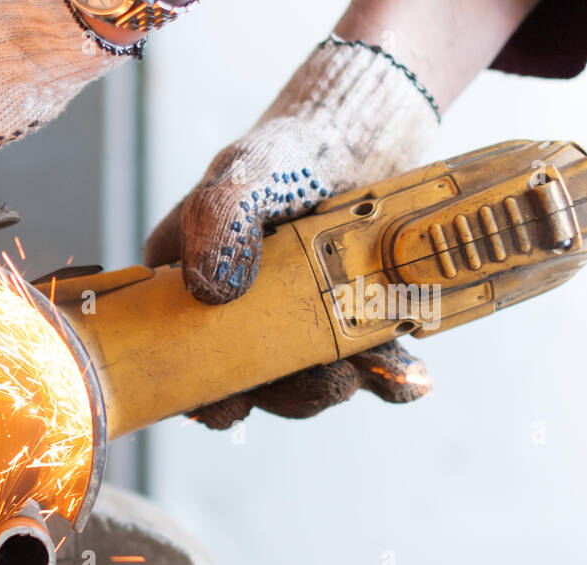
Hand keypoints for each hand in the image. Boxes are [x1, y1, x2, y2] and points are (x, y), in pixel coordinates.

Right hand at [144, 37, 438, 425]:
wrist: (360, 136)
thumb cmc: (286, 157)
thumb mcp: (243, 176)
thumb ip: (219, 218)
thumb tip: (215, 290)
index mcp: (189, 294)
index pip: (179, 360)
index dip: (199, 394)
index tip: (227, 405)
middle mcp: (238, 320)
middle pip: (249, 383)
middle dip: (288, 396)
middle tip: (326, 383)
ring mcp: (294, 326)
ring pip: (306, 380)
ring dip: (337, 387)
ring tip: (369, 374)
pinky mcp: (348, 324)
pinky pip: (362, 364)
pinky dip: (387, 377)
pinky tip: (407, 378)